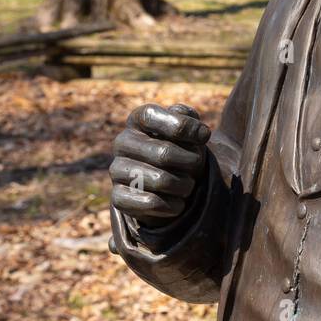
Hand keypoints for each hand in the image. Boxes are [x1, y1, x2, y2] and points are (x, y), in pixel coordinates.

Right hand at [110, 103, 211, 225]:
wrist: (172, 185)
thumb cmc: (183, 150)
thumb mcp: (189, 130)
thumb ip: (190, 120)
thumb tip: (198, 130)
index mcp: (137, 120)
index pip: (152, 115)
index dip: (182, 126)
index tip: (204, 136)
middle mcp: (122, 142)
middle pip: (164, 153)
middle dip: (190, 162)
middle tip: (197, 167)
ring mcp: (117, 169)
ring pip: (161, 180)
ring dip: (185, 185)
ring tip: (188, 185)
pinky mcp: (118, 197)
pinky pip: (151, 203)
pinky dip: (173, 205)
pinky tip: (178, 203)